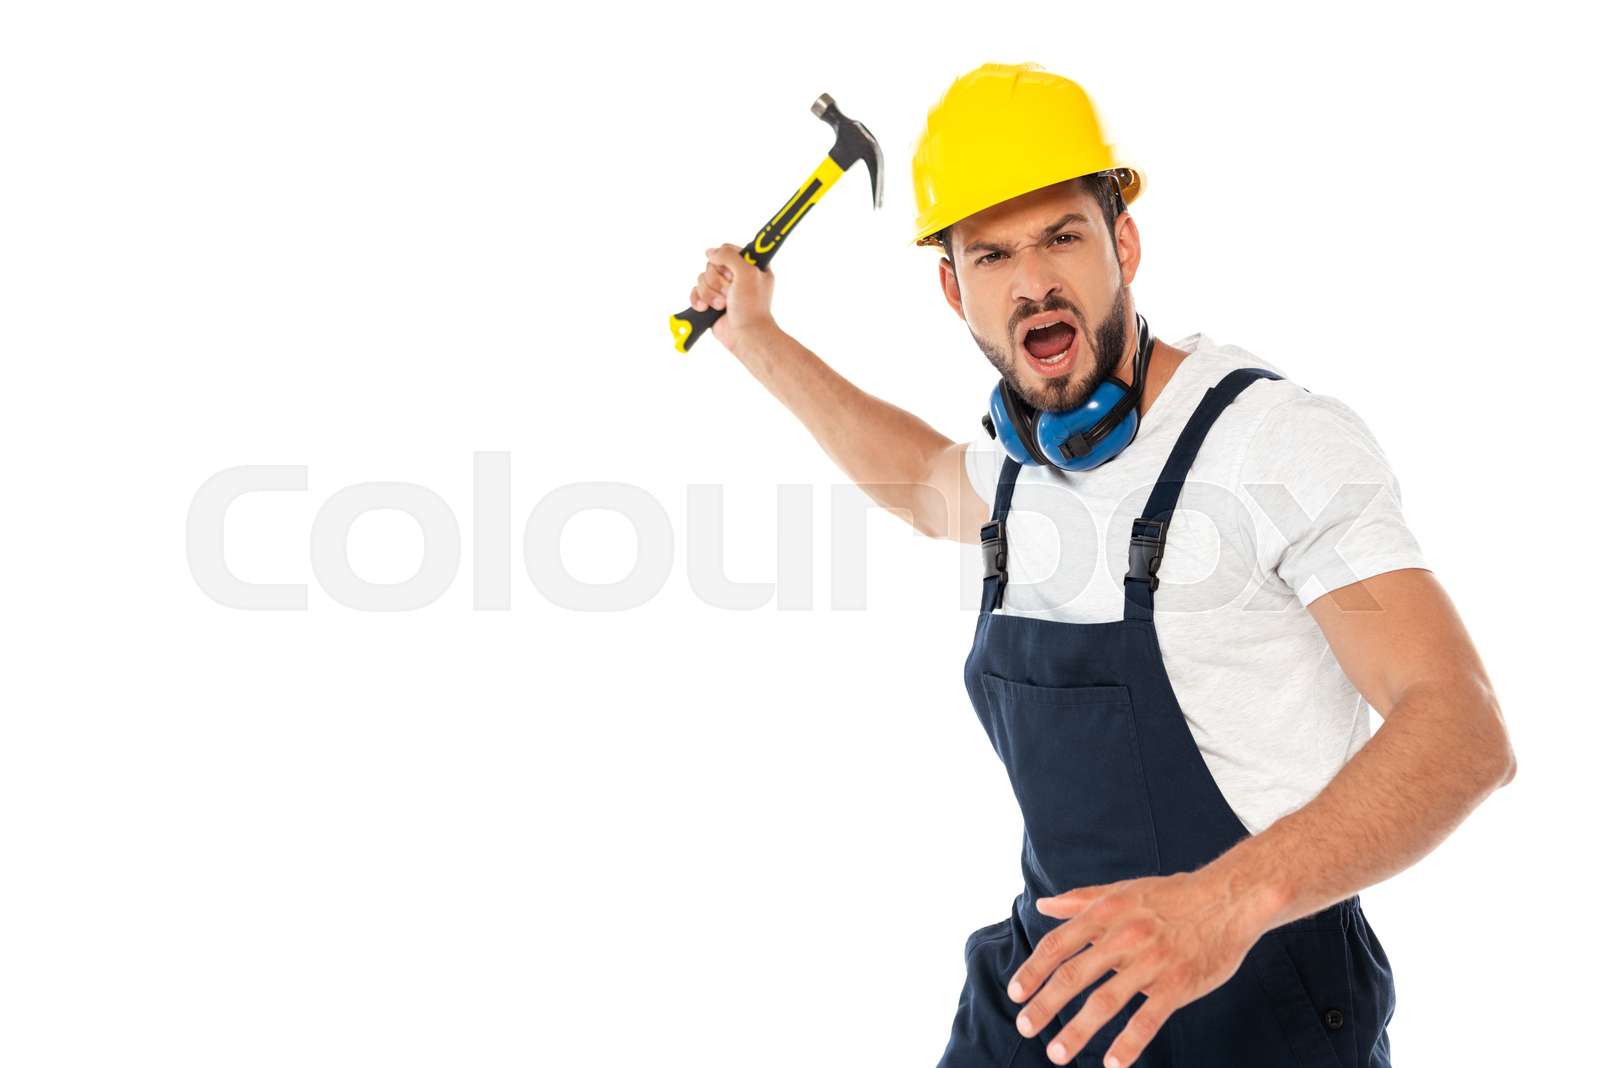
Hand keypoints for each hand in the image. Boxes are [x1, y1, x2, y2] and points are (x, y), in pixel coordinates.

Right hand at [687, 243, 776, 353]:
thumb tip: (711, 252)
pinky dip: (699, 300)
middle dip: (718, 281)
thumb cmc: (751, 307)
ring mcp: (722, 289)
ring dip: (710, 294)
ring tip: (722, 305)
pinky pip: (695, 292)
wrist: (745, 335)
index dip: (726, 260)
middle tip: (730, 293)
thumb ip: (729, 256)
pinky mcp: (711, 302)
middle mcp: (736, 276)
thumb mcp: (746, 272)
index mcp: (750, 266)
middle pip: (712, 264)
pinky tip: (706, 309)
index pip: (728, 250)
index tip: (732, 273)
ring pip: (702, 278)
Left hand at [1008, 870, 1272, 1066]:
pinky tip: (1112, 1063)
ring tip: (1057, 1053)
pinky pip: (1148, 1019)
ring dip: (1077, 1031)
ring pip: (1105, 1002)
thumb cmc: (1172, 897)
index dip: (1033, 971)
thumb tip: (1043, 905)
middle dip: (1045, 1005)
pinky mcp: (1178, 984)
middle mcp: (1124, 937)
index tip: (1015, 994)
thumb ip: (1081, 900)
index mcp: (1106, 913)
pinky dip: (1128, 1043)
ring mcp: (1151, 962)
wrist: (1228, 900)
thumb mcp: (1122, 891)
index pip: (1059, 945)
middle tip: (1024, 1028)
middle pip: (1074, 976)